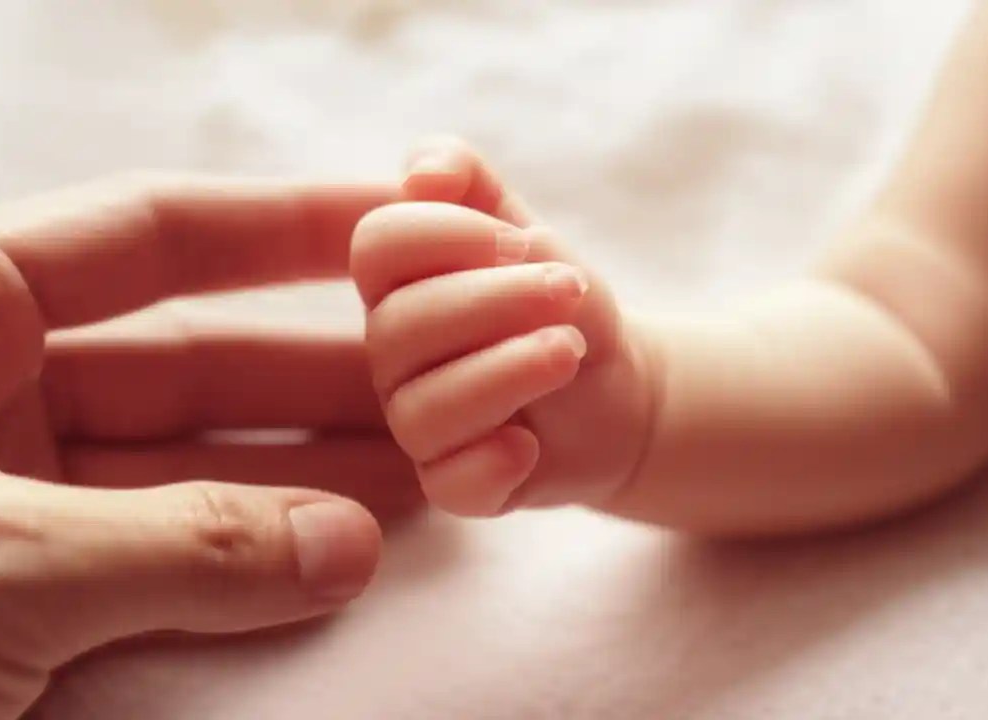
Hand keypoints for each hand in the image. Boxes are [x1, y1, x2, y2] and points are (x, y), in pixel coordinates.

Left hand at [0, 174, 418, 718]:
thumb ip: (183, 547)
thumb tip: (347, 544)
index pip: (143, 238)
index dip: (280, 227)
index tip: (392, 220)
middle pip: (180, 361)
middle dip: (315, 382)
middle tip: (440, 394)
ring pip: (174, 472)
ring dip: (296, 483)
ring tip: (423, 484)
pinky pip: (146, 561)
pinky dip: (236, 565)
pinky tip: (328, 563)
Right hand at [351, 140, 655, 515]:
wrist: (609, 381)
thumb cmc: (554, 300)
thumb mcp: (522, 227)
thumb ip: (470, 181)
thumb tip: (423, 171)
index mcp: (396, 281)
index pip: (378, 244)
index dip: (447, 233)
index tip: (518, 239)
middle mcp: (392, 353)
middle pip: (400, 326)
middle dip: (495, 301)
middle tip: (569, 289)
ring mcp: (418, 422)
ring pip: (423, 409)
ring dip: (506, 373)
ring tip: (568, 351)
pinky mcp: (457, 482)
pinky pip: (450, 484)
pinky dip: (491, 464)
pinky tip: (529, 444)